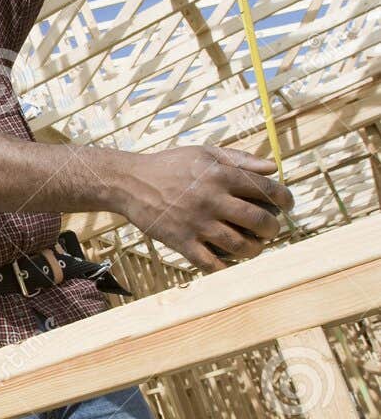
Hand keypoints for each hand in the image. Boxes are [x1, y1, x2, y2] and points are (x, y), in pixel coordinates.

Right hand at [111, 145, 294, 273]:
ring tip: (255, 247)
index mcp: (221, 176)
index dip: (285, 199)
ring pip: (239, 246)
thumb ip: (239, 158)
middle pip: (258, 221)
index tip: (288, 205)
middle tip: (271, 230)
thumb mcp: (204, 152)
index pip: (266, 189)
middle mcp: (212, 200)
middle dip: (273, 229)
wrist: (130, 182)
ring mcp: (197, 223)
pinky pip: (210, 263)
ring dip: (254, 250)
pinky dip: (225, 266)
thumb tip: (272, 167)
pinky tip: (229, 260)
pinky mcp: (181, 242)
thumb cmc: (170, 165)